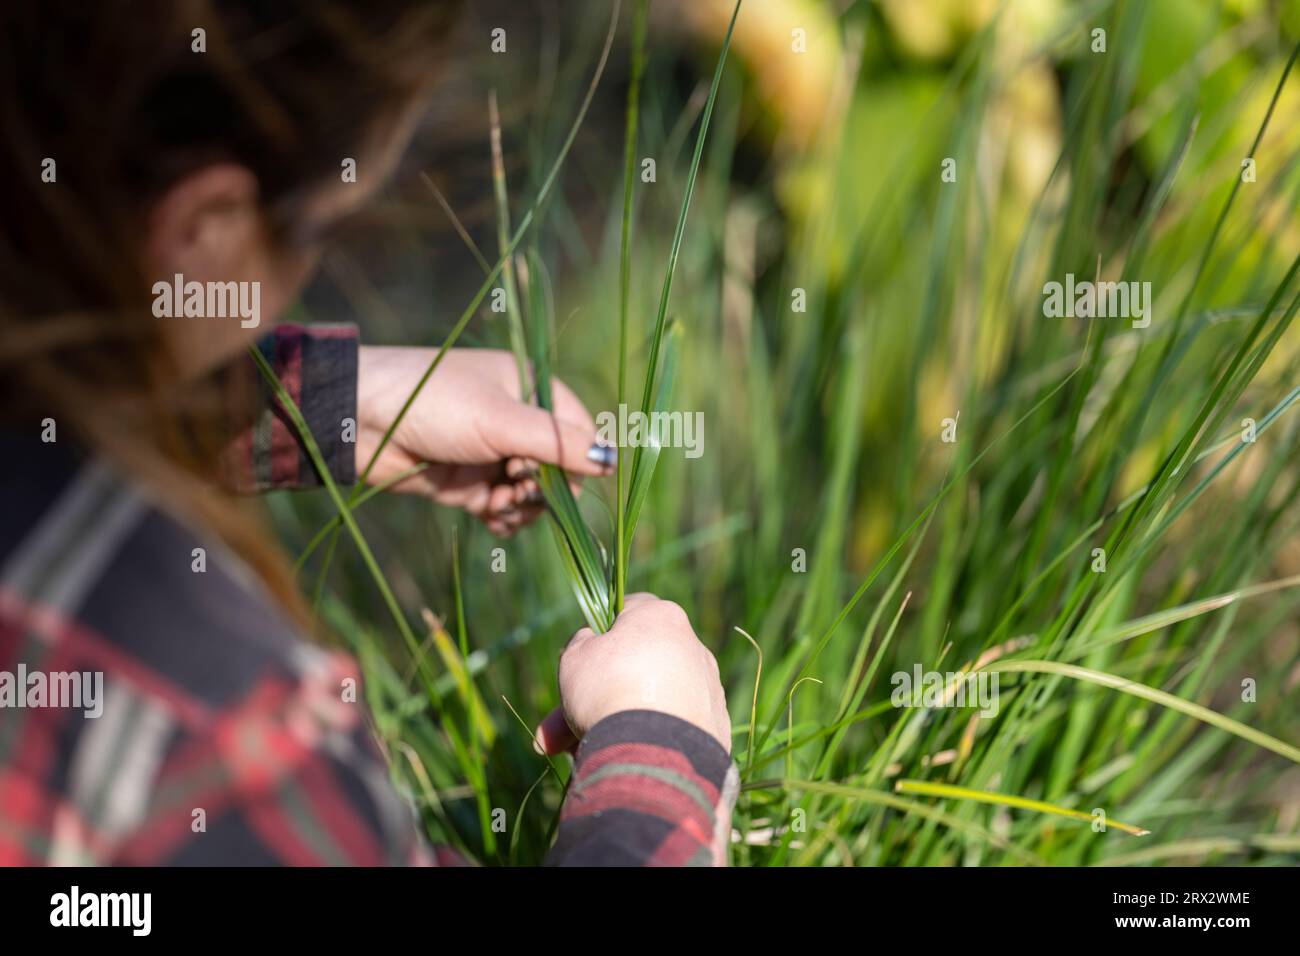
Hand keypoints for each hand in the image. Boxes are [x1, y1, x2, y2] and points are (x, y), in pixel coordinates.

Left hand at [355, 347, 613, 535]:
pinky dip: (505, 519)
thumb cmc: (434, 402)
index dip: (578, 460)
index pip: (581, 430)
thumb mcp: (501, 420)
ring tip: (498, 503)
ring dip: (525, 507)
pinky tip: (492, 520)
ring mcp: (495, 455)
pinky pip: (507, 509)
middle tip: (517, 486)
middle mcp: (518, 421)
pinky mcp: (472, 485)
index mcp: (532, 388)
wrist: (361, 422)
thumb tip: (611, 462)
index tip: (557, 477)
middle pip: (561, 469)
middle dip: (547, 488)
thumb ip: (558, 443)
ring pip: (536, 494)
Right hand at [534, 594, 730, 754]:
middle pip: (635, 666)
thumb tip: (591, 641)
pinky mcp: (717, 726)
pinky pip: (673, 727)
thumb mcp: (575, 658)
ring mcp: (708, 688)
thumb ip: (581, 644)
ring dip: (618, 722)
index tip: (581, 662)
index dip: (600, 636)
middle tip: (558, 733)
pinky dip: (650, 740)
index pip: (629, 611)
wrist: (656, 753)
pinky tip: (624, 759)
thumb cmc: (608, 691)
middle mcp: (693, 647)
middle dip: (594, 697)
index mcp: (662, 617)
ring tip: (582, 753)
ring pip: (652, 701)